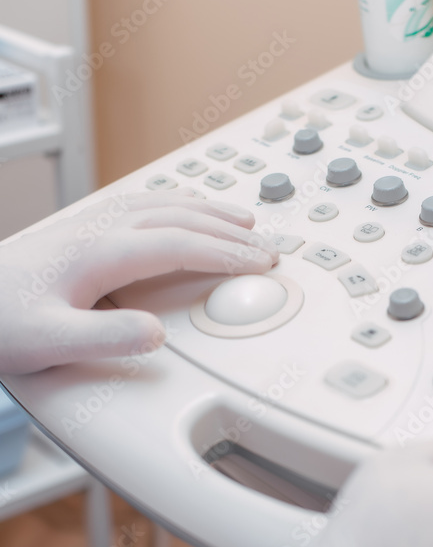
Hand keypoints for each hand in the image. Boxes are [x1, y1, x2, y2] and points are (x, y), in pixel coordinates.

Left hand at [0, 191, 277, 373]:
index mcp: (98, 253)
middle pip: (179, 217)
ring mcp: (89, 225)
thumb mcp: (50, 342)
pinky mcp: (81, 230)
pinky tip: (185, 211)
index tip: (260, 264)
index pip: (178, 244)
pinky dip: (179, 205)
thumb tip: (157, 335)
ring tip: (243, 219)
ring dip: (209, 211)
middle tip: (268, 248)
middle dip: (230, 232)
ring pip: (163, 204)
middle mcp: (97, 230)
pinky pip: (143, 204)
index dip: (225, 254)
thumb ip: (107, 340)